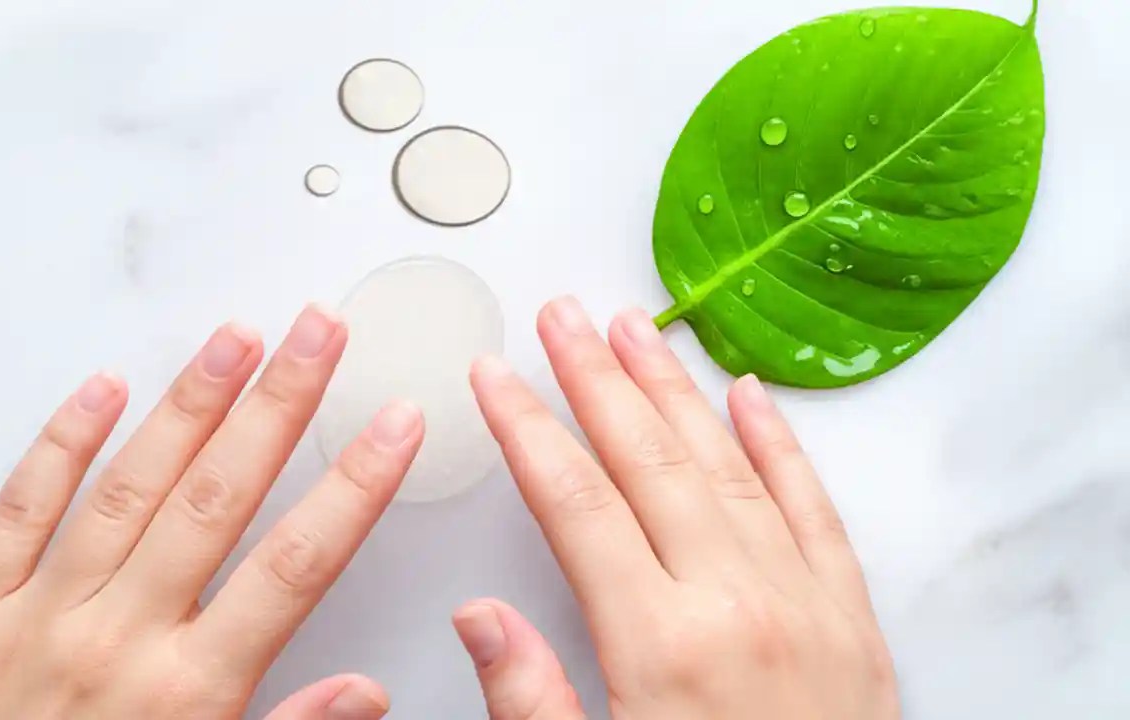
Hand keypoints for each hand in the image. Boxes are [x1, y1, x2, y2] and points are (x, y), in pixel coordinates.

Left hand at [0, 307, 423, 719]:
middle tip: (318, 333)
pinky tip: (104, 388)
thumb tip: (366, 694)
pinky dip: (61, 444)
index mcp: (189, 694)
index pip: (296, 566)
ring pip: (130, 488)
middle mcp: (119, 640)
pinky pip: (16, 510)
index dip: (354, 486)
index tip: (395, 426)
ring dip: (191, 405)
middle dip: (279, 404)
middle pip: (219, 499)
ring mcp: (36, 615)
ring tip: (238, 338)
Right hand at [455, 297, 900, 719]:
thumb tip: (478, 616)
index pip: (576, 505)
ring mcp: (805, 602)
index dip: (528, 430)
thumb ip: (532, 700)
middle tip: (559, 316)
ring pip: (728, 463)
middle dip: (594, 378)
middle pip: (649, 460)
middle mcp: (737, 604)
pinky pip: (814, 508)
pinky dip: (782, 444)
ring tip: (633, 328)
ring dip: (674, 388)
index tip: (494, 377)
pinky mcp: (854, 617)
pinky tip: (751, 394)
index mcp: (661, 647)